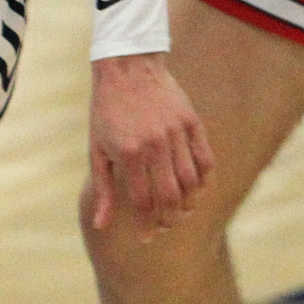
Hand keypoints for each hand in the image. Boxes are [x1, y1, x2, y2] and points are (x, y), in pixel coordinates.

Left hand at [86, 53, 213, 238]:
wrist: (126, 65)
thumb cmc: (107, 109)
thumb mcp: (97, 148)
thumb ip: (103, 189)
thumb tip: (101, 226)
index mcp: (128, 153)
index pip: (144, 203)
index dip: (146, 226)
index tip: (145, 238)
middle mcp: (155, 144)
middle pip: (171, 198)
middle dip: (169, 220)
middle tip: (164, 226)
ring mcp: (176, 132)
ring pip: (192, 183)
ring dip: (189, 205)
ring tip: (180, 211)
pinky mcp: (191, 122)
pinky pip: (206, 160)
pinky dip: (205, 181)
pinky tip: (196, 189)